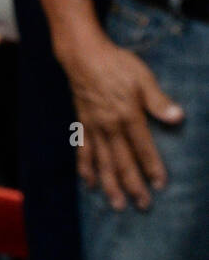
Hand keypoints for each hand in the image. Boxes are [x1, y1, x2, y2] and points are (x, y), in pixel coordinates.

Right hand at [60, 32, 182, 210]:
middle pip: (122, 161)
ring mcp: (94, 127)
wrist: (82, 54)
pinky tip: (89, 182)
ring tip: (117, 204)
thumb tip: (178, 117)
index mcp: (128, 115)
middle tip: (142, 205)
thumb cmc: (116, 63)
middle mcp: (110, 126)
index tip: (160, 186)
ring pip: (102, 161)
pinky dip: (86, 167)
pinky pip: (83, 150)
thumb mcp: (142, 77)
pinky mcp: (82, 123)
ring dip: (110, 184)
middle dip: (133, 185)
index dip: (152, 168)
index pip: (143, 148)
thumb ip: (158, 100)